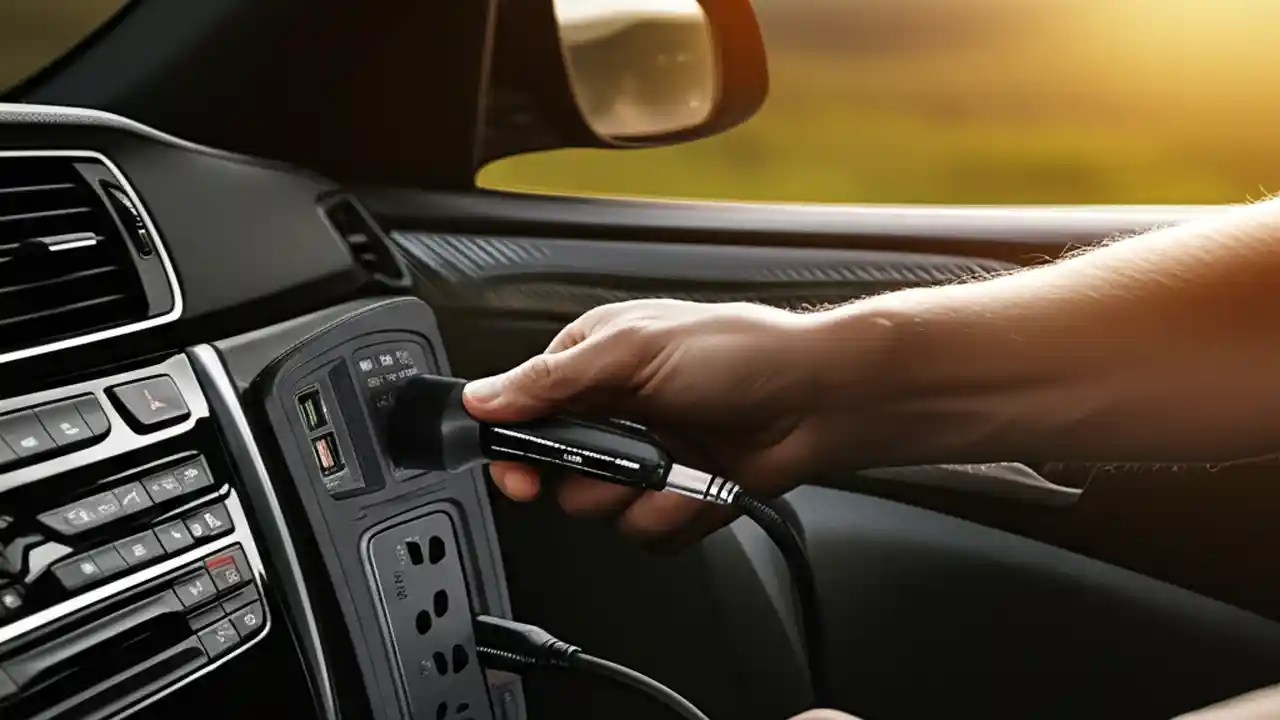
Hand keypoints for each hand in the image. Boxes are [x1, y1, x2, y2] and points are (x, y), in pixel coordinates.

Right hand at [463, 299, 833, 547]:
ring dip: (642, 497)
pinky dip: (676, 515)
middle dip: (595, 478)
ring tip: (681, 467)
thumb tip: (484, 397)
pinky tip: (702, 486)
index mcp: (591, 364)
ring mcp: (644, 458)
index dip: (516, 452)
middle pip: (557, 475)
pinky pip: (648, 530)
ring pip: (602, 512)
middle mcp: (613, 413)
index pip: (523, 416)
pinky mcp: (674, 495)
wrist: (816, 400)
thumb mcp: (635, 351)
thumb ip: (553, 380)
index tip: (523, 477)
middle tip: (625, 463)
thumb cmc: (741, 354)